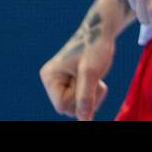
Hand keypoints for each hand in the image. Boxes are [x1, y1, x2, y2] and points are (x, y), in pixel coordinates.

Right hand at [39, 6, 117, 120]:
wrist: (101, 31)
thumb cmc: (95, 47)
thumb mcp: (92, 72)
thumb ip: (86, 97)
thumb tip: (84, 120)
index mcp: (50, 77)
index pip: (62, 106)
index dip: (78, 99)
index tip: (87, 81)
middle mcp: (52, 81)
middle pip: (69, 108)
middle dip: (86, 97)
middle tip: (94, 77)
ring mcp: (61, 83)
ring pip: (77, 106)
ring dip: (91, 95)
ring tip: (95, 76)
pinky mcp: (71, 84)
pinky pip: (82, 101)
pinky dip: (92, 94)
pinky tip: (95, 79)